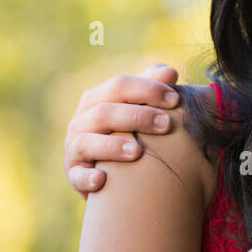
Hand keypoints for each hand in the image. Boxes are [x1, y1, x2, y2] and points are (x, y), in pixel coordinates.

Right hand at [64, 63, 181, 198]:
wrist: (110, 170)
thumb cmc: (128, 129)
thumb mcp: (138, 105)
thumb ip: (151, 87)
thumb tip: (170, 72)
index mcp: (98, 98)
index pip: (119, 85)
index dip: (147, 89)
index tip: (176, 99)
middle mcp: (82, 120)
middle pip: (104, 112)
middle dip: (136, 116)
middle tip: (166, 124)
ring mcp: (75, 147)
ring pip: (87, 142)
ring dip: (112, 146)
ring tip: (138, 151)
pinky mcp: (74, 174)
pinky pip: (77, 176)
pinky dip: (87, 178)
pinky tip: (102, 180)